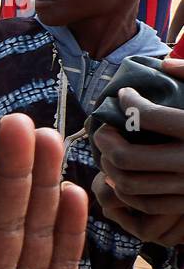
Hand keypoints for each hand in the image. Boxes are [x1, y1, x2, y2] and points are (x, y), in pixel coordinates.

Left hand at [93, 71, 183, 244]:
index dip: (128, 102)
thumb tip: (165, 64)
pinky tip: (121, 176)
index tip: (123, 96)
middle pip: (128, 157)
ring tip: (109, 152)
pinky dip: (127, 192)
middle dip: (105, 141)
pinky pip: (146, 204)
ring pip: (131, 184)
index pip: (148, 115)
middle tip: (104, 129)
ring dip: (110, 168)